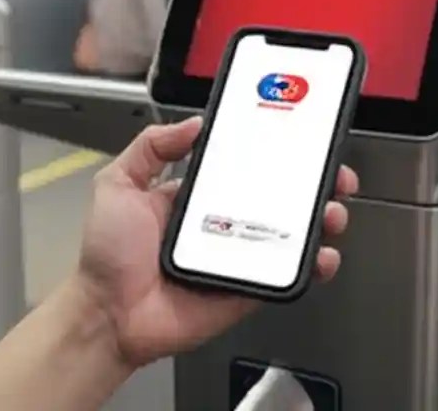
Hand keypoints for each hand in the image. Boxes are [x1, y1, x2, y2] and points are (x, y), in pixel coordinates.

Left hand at [75, 118, 356, 367]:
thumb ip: (150, 147)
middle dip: (312, 185)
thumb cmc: (107, 257)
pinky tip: (322, 254)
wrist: (107, 315)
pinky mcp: (246, 290)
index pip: (245, 169)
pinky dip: (312, 266)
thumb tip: (192, 123)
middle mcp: (221, 225)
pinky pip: (286, 276)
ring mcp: (237, 257)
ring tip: (330, 211)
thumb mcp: (118, 184)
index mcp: (197, 198)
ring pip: (291, 236)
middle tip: (330, 175)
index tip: (297, 142)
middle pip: (279, 200)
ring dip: (320, 221)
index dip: (274, 156)